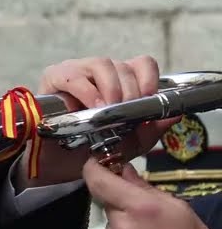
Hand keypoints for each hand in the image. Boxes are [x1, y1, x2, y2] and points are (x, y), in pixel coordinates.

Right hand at [19, 56, 176, 188]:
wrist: (59, 165)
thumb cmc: (90, 149)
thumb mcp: (129, 144)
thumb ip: (152, 130)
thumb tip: (174, 116)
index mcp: (120, 81)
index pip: (141, 64)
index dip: (148, 77)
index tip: (149, 98)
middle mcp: (99, 72)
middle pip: (123, 66)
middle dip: (130, 91)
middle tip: (128, 114)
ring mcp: (76, 71)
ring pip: (102, 64)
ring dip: (112, 88)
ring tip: (110, 110)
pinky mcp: (54, 77)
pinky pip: (73, 77)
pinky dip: (86, 92)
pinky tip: (92, 108)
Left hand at [80, 158, 221, 228]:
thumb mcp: (180, 211)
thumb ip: (147, 189)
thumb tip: (124, 171)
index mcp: (142, 208)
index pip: (100, 181)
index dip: (93, 169)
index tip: (93, 165)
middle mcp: (123, 228)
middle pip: (108, 207)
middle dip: (122, 209)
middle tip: (144, 223)